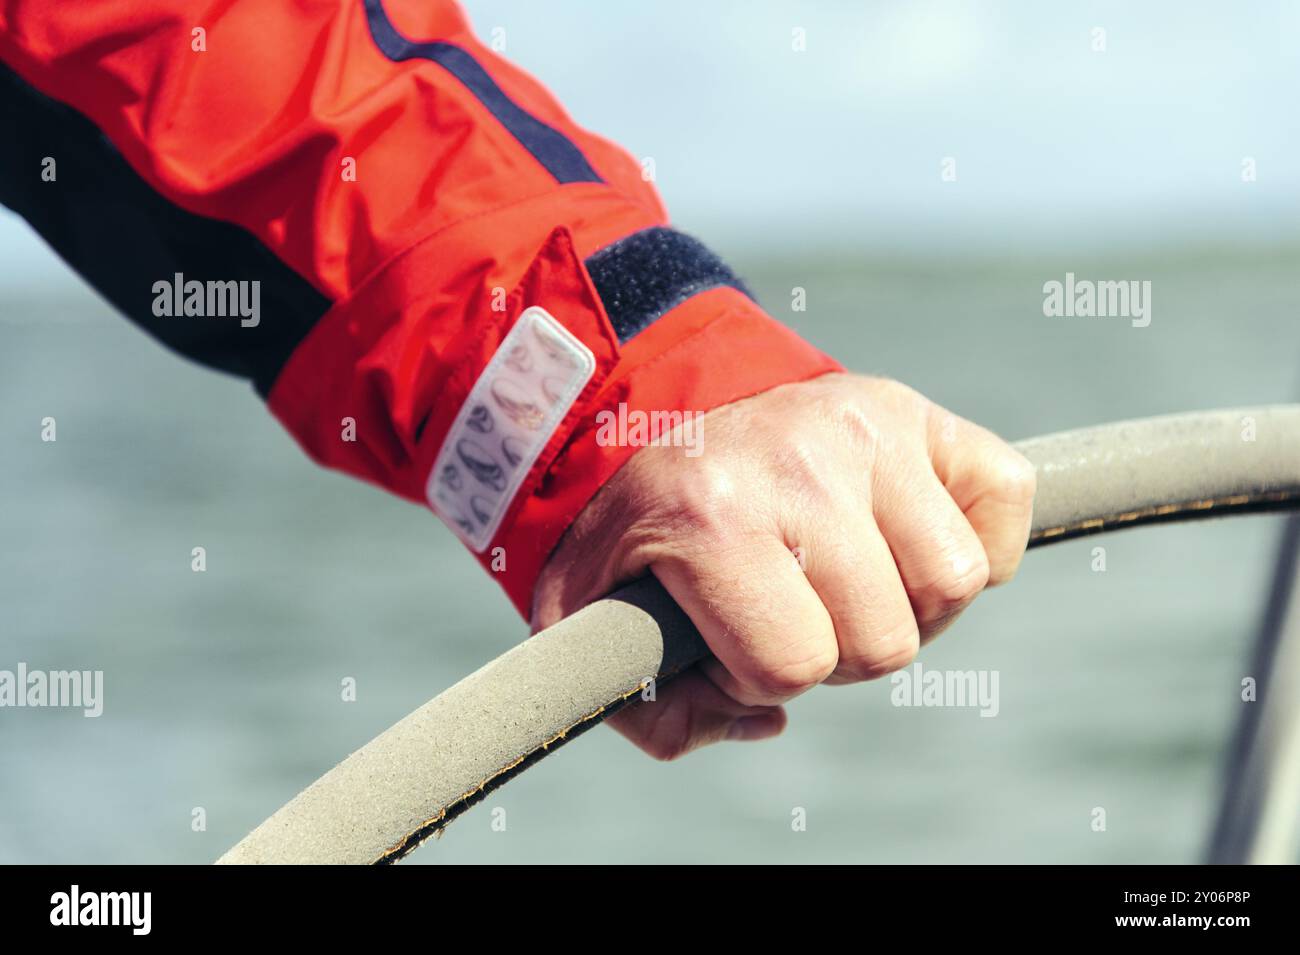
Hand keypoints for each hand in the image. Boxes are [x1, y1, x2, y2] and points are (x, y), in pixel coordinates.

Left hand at [531, 372, 1035, 758]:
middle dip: (837, 647)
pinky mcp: (917, 411)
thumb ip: (661, 712)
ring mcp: (867, 430)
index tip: (732, 635)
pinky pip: (1005, 499)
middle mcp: (798, 468)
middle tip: (793, 602)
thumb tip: (769, 720)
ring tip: (845, 571)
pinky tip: (901, 533)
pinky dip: (976, 536)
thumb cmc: (635, 524)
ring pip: (955, 582)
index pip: (795, 665)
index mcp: (709, 519)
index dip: (764, 675)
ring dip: (906, 601)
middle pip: (886, 639)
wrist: (651, 406)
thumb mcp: (592, 619)